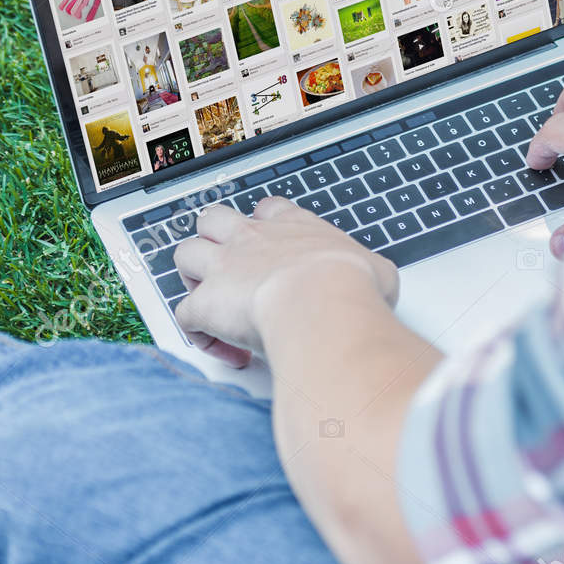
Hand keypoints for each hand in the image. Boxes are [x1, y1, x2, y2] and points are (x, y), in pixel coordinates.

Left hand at [173, 197, 398, 366]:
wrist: (322, 303)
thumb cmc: (352, 287)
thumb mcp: (376, 270)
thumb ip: (369, 271)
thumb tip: (378, 285)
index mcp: (292, 226)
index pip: (268, 210)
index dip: (264, 226)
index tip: (273, 249)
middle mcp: (251, 239)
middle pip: (213, 220)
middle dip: (214, 240)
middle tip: (230, 269)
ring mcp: (223, 268)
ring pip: (184, 254)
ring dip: (192, 278)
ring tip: (213, 303)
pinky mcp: (205, 304)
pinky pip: (185, 317)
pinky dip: (200, 335)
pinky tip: (228, 353)